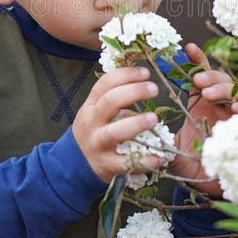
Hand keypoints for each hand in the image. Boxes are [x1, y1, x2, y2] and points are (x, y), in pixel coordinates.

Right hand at [73, 66, 164, 183]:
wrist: (76, 164)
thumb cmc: (95, 131)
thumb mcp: (97, 111)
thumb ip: (113, 95)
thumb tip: (140, 75)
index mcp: (91, 106)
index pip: (105, 84)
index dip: (126, 75)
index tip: (146, 72)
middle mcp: (92, 123)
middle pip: (110, 101)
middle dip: (134, 92)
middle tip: (154, 88)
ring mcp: (98, 145)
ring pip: (114, 132)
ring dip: (136, 123)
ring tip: (154, 118)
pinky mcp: (108, 166)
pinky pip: (127, 163)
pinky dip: (145, 161)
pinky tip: (160, 156)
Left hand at [173, 43, 237, 196]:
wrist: (206, 189)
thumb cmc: (189, 165)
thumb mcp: (169, 146)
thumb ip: (158, 133)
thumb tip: (138, 122)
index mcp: (202, 105)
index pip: (202, 77)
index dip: (197, 61)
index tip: (187, 49)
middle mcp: (221, 108)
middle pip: (222, 82)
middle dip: (211, 77)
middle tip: (198, 81)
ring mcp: (236, 119)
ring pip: (237, 94)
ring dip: (224, 90)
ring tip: (208, 93)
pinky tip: (236, 109)